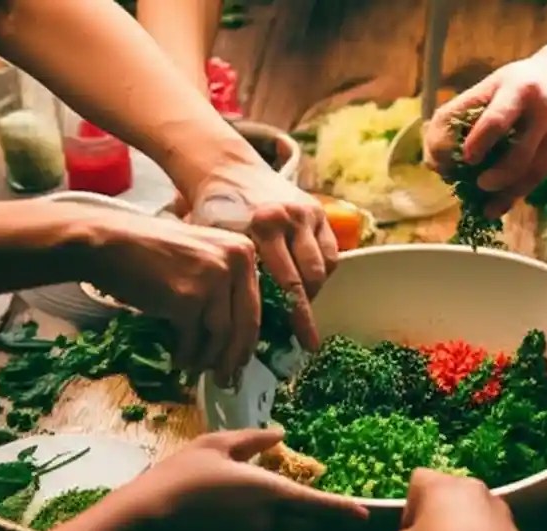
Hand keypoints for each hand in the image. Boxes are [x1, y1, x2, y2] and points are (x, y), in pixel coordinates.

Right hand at [73, 205, 259, 384]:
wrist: (110, 243)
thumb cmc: (151, 252)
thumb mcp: (201, 256)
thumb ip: (224, 284)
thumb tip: (236, 334)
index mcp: (243, 250)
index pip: (254, 305)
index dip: (247, 339)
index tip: (240, 360)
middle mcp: (235, 262)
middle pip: (245, 323)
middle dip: (234, 357)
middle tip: (226, 379)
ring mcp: (213, 279)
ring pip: (222, 335)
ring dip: (208, 359)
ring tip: (195, 369)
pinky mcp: (188, 298)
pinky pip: (193, 338)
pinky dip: (186, 354)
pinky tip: (178, 360)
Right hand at [112, 428, 367, 530]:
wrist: (148, 517)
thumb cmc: (182, 473)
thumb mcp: (217, 444)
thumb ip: (253, 439)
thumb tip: (281, 433)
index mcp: (268, 491)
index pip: (316, 505)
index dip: (341, 510)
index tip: (363, 515)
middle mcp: (266, 522)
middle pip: (304, 523)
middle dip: (315, 516)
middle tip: (320, 506)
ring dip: (276, 518)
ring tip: (239, 499)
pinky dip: (252, 529)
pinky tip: (223, 515)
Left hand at [189, 161, 337, 351]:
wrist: (227, 170)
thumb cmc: (216, 212)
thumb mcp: (220, 242)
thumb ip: (237, 275)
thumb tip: (245, 323)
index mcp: (263, 227)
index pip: (288, 284)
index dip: (299, 318)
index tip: (307, 344)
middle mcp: (289, 219)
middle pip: (310, 279)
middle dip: (308, 310)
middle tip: (304, 334)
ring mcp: (306, 213)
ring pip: (324, 267)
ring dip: (314, 289)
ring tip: (298, 300)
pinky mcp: (318, 211)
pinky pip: (331, 251)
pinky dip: (323, 270)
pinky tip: (306, 279)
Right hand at [391, 469, 530, 530]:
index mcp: (440, 484)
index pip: (418, 481)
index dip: (410, 507)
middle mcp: (471, 486)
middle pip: (448, 494)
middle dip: (438, 518)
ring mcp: (497, 506)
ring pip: (473, 512)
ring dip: (462, 530)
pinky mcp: (515, 528)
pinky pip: (491, 530)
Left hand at [425, 50, 546, 217]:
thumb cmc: (515, 85)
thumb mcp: (486, 87)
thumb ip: (454, 118)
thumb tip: (434, 162)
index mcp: (518, 89)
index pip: (497, 119)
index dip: (479, 142)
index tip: (466, 159)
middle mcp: (544, 111)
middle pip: (520, 156)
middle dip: (497, 177)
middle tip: (479, 185)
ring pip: (534, 174)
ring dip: (509, 194)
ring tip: (488, 205)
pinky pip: (543, 176)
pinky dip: (522, 189)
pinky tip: (506, 195)